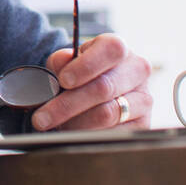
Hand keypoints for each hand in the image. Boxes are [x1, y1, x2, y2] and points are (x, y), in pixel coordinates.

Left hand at [31, 33, 152, 130]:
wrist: (96, 88)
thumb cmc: (80, 73)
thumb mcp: (67, 62)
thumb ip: (61, 61)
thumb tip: (61, 62)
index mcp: (118, 48)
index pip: (111, 50)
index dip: (86, 66)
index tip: (63, 81)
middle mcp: (137, 71)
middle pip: (104, 87)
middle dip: (68, 104)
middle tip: (42, 118)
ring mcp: (143, 99)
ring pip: (108, 113)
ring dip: (76, 123)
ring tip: (55, 127)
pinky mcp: (143, 124)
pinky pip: (114, 134)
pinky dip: (88, 136)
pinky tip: (72, 135)